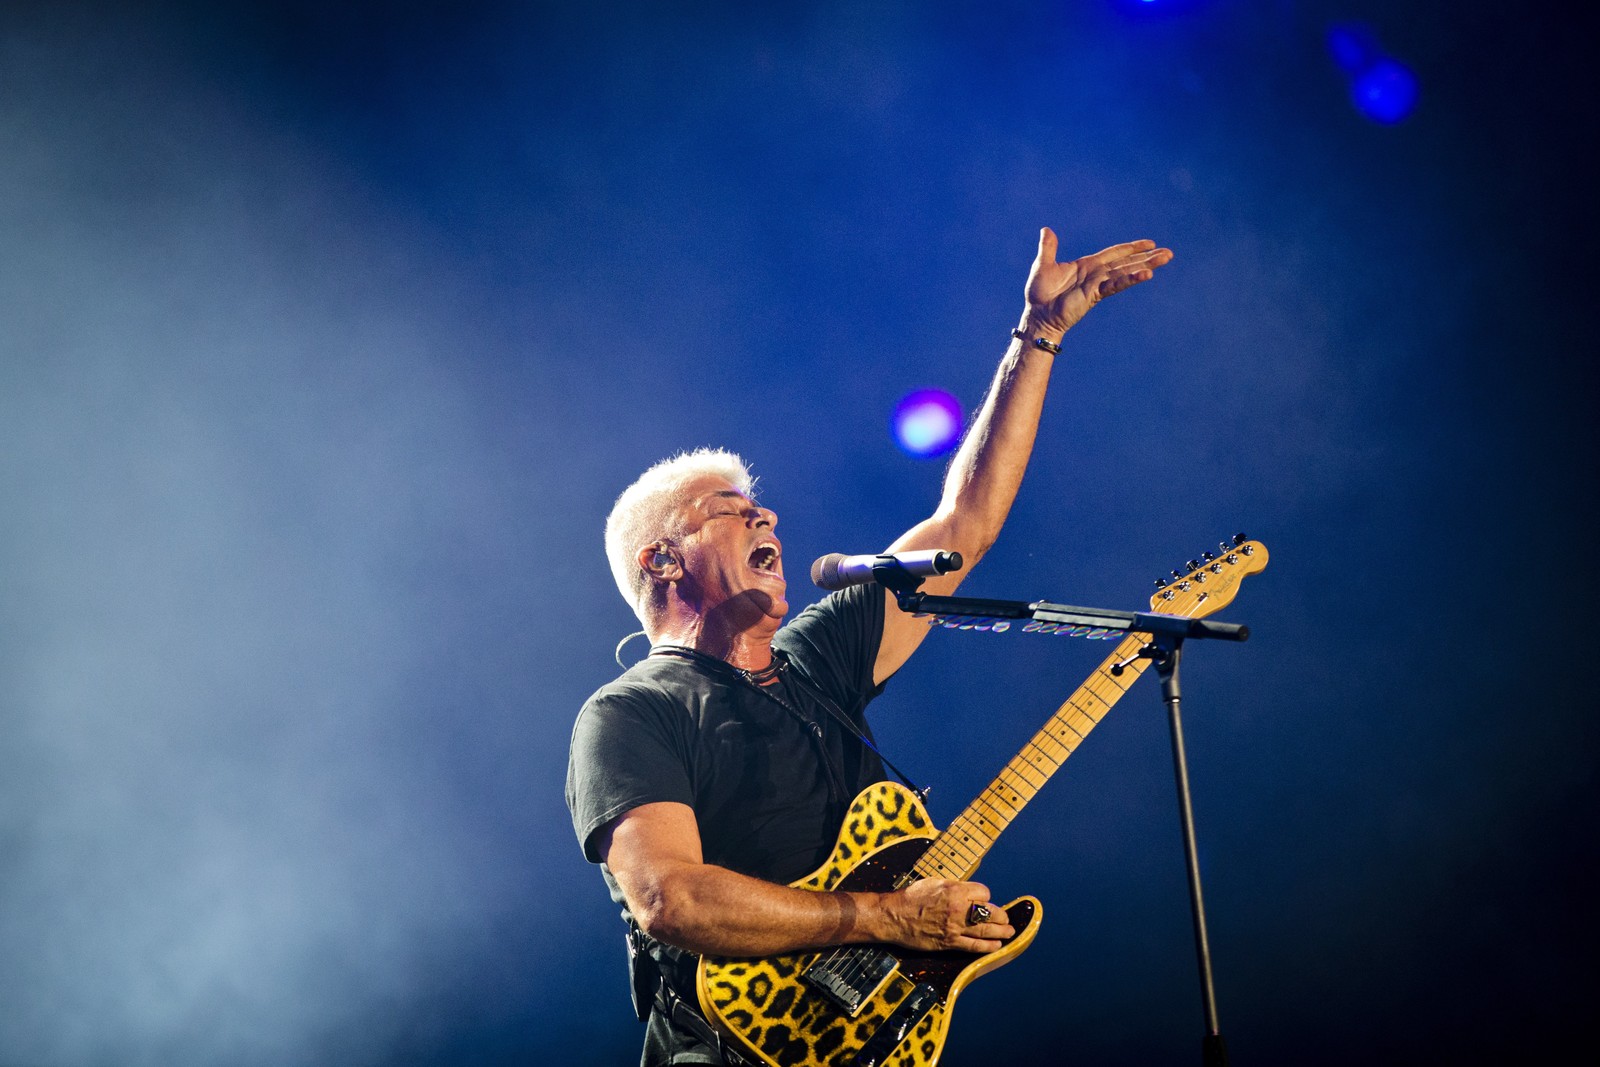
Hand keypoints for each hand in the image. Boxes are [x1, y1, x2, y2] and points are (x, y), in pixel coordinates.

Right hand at [881, 878, 1013, 953]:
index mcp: (955, 890)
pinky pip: (973, 946)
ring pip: (985, 930)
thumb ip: (953, 886)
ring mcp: (954, 927)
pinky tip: (996, 945)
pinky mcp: (949, 942)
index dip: (984, 896)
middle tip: (1006, 918)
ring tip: (1009, 932)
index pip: (983, 893)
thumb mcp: (933, 882)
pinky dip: (987, 947)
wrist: (893, 916)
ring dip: (1001, 932)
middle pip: (989, 912)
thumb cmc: (911, 897)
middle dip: (1001, 915)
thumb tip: (966, 889)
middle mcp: (958, 909)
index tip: (982, 899)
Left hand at [1022, 227, 1172, 338]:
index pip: (1114, 253)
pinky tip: (1146, 274)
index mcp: (1087, 265)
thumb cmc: (1040, 294)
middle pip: (1127, 262)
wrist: (1037, 315)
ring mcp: (1097, 283)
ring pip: (1126, 271)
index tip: (1149, 244)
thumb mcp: (1043, 265)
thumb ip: (1049, 248)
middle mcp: (1096, 273)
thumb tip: (1046, 230)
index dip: (1131, 248)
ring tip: (1165, 259)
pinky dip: (1130, 278)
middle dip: (1147, 257)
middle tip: (1168, 253)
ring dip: (1146, 265)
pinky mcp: (1095, 294)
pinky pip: (1116, 284)